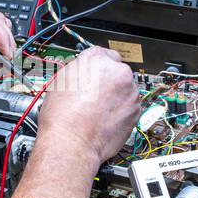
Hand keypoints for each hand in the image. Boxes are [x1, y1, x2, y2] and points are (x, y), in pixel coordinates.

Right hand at [37, 48, 139, 168]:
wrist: (72, 143)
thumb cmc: (61, 117)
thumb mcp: (60, 82)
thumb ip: (78, 73)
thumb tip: (82, 75)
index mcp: (96, 59)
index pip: (105, 54)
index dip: (100, 68)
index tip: (98, 76)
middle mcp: (116, 71)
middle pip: (118, 72)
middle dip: (110, 83)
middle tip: (96, 97)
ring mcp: (130, 91)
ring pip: (126, 90)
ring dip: (117, 98)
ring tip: (99, 112)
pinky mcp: (137, 110)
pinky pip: (131, 107)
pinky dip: (122, 112)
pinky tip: (106, 120)